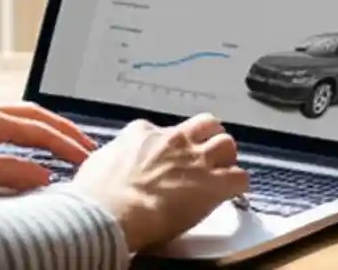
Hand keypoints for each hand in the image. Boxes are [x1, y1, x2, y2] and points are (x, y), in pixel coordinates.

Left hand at [0, 103, 94, 192]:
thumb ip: (2, 173)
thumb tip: (42, 176)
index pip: (39, 132)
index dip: (67, 145)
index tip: (89, 159)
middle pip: (33, 115)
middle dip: (63, 129)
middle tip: (87, 145)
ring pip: (17, 115)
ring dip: (44, 127)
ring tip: (61, 141)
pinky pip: (0, 121)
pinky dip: (22, 129)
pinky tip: (15, 142)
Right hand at [71, 113, 248, 250]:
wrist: (112, 211)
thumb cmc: (97, 194)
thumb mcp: (98, 162)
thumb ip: (113, 159)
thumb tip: (110, 166)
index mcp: (144, 133)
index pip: (166, 130)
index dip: (170, 144)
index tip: (168, 158)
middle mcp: (174, 140)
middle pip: (206, 124)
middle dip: (208, 138)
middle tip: (205, 156)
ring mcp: (196, 160)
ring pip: (227, 144)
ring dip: (226, 158)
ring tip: (222, 172)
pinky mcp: (213, 184)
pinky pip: (240, 177)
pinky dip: (238, 185)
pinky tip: (231, 193)